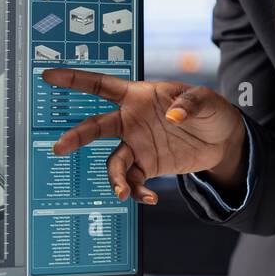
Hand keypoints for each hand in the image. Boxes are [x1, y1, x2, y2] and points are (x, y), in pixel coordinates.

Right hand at [40, 68, 246, 204]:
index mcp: (138, 96)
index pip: (101, 85)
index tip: (50, 77)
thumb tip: (173, 115)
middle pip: (96, 126)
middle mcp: (131, 121)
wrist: (224, 141)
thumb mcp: (206, 99)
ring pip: (113, 162)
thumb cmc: (212, 111)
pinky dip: (137, 192)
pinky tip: (150, 198)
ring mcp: (137, 145)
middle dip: (76, 136)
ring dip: (114, 178)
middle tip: (59, 147)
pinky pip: (133, 181)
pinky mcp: (147, 166)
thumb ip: (190, 103)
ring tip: (122, 193)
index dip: (75, 80)